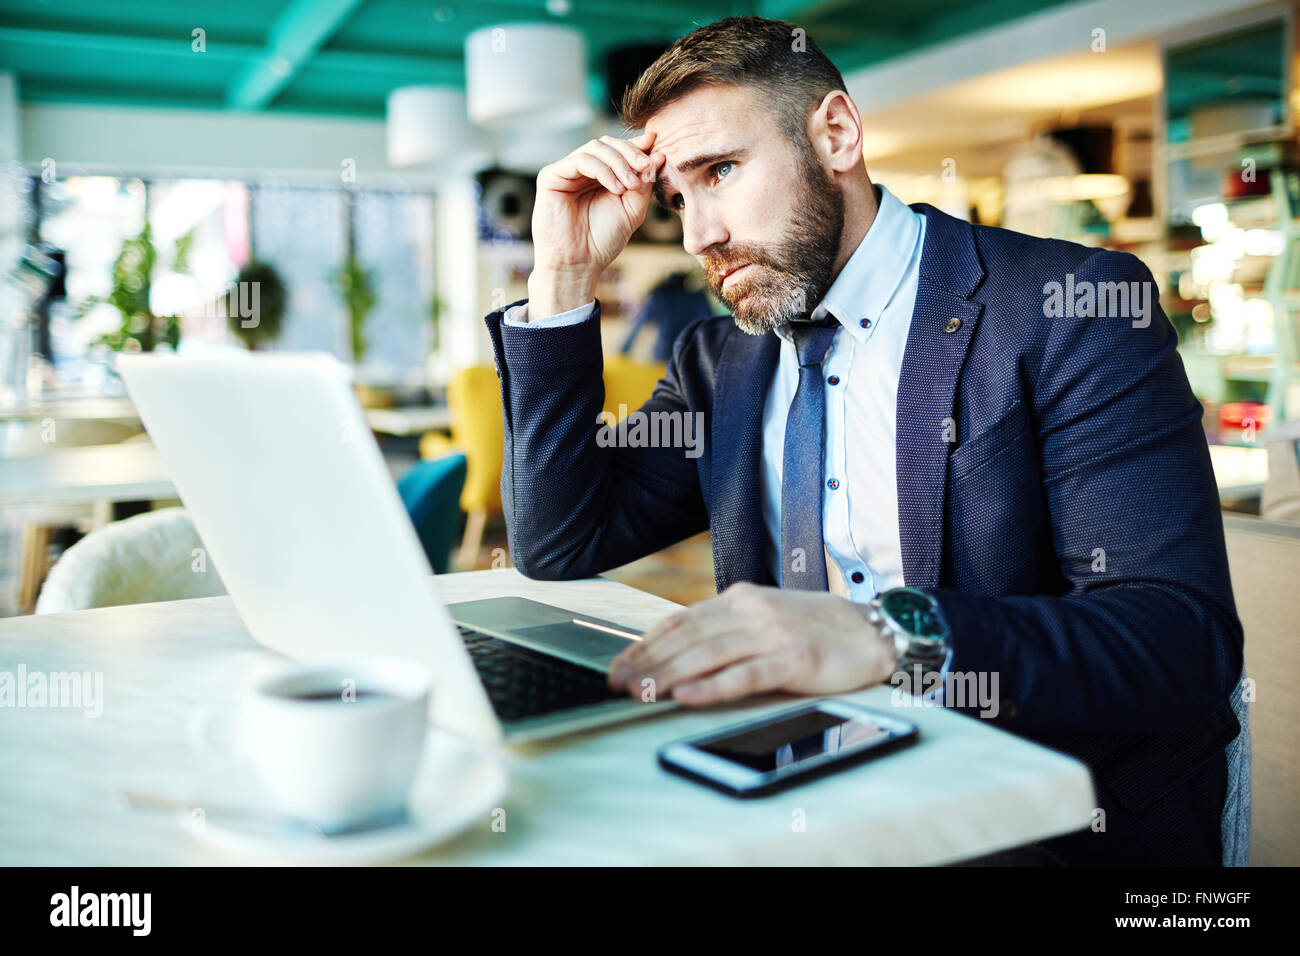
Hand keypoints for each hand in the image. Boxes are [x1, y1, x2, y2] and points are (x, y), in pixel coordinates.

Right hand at [528, 131, 665, 314]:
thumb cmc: (602, 242)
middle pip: (607, 143)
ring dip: (619, 163)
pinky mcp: (551, 176)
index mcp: (600, 176)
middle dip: (630, 153)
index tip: (657, 148)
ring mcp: (566, 172)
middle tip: (647, 168)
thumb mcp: (632, 209)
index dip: (637, 146)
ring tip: (631, 185)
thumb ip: (644, 183)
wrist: (577, 265)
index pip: (618, 150)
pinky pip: (580, 160)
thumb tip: (658, 154)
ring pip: (595, 148)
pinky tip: (616, 188)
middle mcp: (582, 170)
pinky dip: (602, 170)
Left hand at [607, 583, 897, 705]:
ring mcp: (772, 635)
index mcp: (740, 600)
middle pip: (687, 638)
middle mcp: (751, 611)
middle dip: (647, 663)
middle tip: (617, 685)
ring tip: (639, 692)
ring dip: (667, 675)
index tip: (618, 666)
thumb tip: (681, 653)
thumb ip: (729, 629)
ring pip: (707, 655)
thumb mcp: (766, 618)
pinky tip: (686, 695)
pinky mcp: (793, 660)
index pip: (680, 622)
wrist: (873, 631)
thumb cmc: (817, 630)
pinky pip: (744, 675)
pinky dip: (711, 686)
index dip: (645, 645)